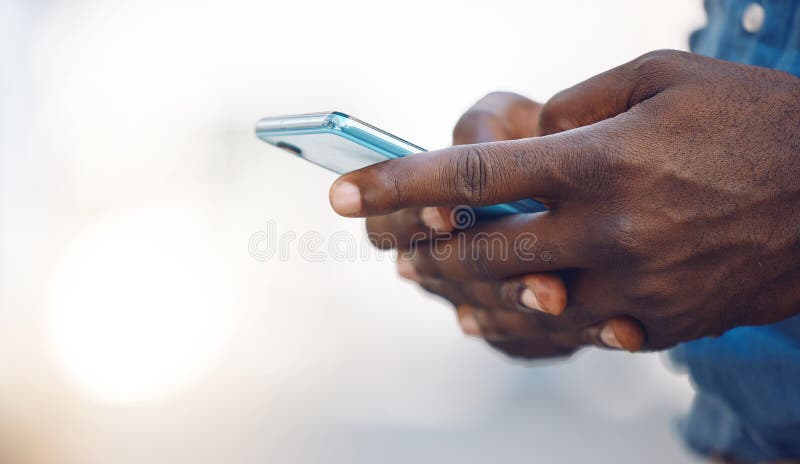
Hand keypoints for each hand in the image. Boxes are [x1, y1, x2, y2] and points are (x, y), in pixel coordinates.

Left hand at [331, 50, 799, 350]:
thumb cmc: (753, 123)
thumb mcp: (660, 80)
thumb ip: (577, 108)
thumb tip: (523, 136)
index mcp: (602, 160)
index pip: (472, 177)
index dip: (396, 184)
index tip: (341, 193)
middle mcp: (609, 230)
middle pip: (481, 251)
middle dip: (423, 249)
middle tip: (391, 244)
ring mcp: (634, 286)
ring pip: (517, 302)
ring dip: (462, 290)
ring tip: (428, 279)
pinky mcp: (657, 323)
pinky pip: (571, 331)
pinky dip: (524, 321)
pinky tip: (497, 313)